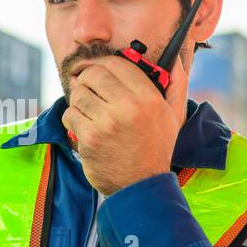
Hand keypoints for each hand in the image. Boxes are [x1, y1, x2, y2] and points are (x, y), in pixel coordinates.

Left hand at [61, 52, 187, 196]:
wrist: (142, 186)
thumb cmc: (156, 148)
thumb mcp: (174, 116)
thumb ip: (176, 85)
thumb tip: (175, 60)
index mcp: (149, 98)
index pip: (117, 63)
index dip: (103, 64)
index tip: (98, 70)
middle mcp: (129, 107)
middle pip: (93, 74)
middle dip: (87, 79)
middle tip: (89, 89)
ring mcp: (108, 122)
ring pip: (79, 94)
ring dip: (80, 101)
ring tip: (89, 111)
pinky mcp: (90, 138)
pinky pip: (70, 114)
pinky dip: (73, 119)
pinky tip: (84, 127)